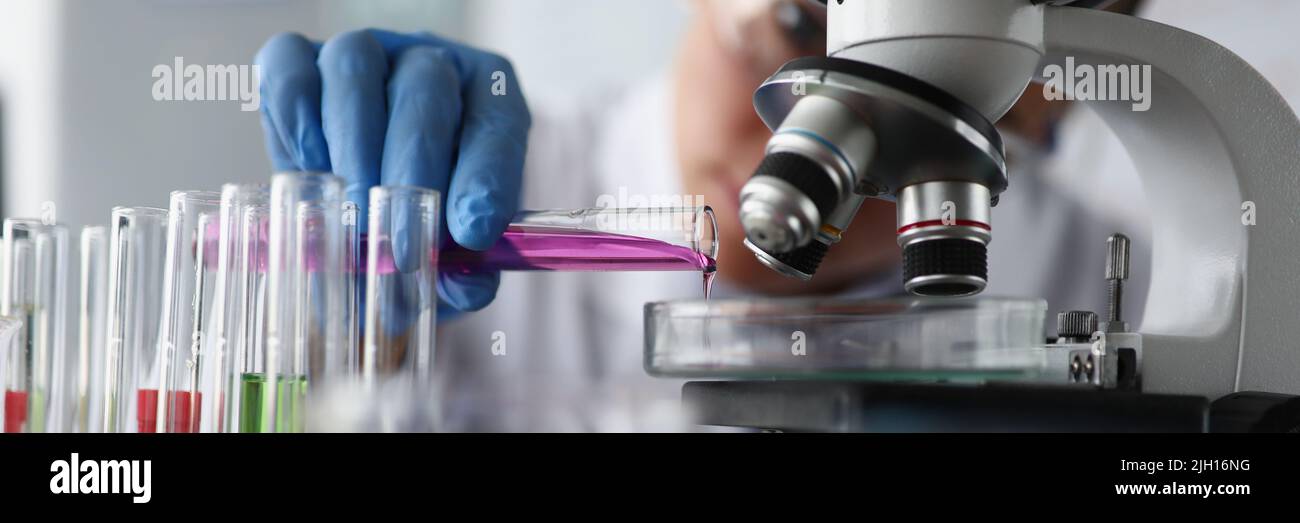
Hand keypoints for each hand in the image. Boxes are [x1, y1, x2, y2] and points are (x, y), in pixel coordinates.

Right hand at [256, 28, 529, 313]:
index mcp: (489, 100)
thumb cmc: (419, 227)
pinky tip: (308, 168)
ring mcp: (365, 53)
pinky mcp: (299, 58)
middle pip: (425, 87)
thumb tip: (466, 284)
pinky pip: (291, 65)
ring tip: (354, 211)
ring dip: (354, 144)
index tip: (474, 232)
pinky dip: (294, 116)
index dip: (487, 177)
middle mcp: (431, 64)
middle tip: (401, 239)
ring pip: (355, 66)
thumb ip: (466, 270)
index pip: (497, 123)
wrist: (360, 218)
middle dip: (413, 168)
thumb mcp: (451, 254)